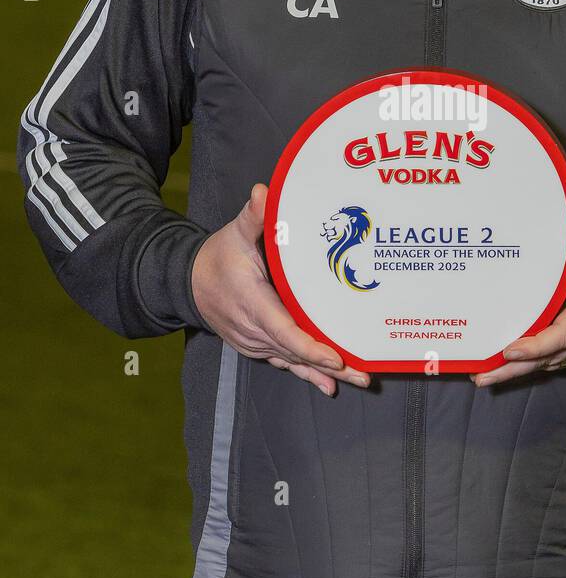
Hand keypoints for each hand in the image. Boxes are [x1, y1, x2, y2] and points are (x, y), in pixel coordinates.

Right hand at [191, 182, 370, 396]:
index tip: (335, 357)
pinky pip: (285, 362)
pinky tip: (328, 386)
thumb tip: (263, 192)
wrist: (189, 283)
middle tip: (364, 374)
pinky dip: (307, 374)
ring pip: (292, 361)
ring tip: (358, 379)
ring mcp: (254, 341)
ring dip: (324, 372)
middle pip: (295, 351)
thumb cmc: (218, 257)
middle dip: (329, 365)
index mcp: (252, 301)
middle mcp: (252, 328)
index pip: (283, 329)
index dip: (310, 347)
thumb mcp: (234, 233)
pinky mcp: (257, 346)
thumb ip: (253, 216)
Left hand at [469, 182, 565, 385]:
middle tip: (481, 376)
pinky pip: (559, 363)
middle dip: (515, 369)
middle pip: (551, 357)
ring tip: (485, 376)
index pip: (565, 332)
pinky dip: (535, 367)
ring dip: (520, 372)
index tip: (511, 349)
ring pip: (553, 365)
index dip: (538, 344)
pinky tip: (508, 370)